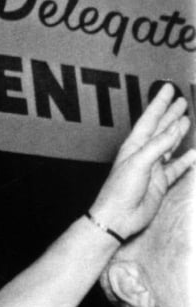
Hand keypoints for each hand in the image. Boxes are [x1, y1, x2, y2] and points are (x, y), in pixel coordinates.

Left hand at [90, 83, 194, 239]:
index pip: (149, 119)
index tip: (168, 89)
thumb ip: (158, 145)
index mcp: (134, 146)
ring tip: (186, 119)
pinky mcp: (161, 182)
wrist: (118, 217)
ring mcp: (153, 168)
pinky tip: (193, 153)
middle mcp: (143, 154)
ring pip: (169, 145)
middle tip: (181, 100)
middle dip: (170, 114)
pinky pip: (176, 167)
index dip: (159, 104)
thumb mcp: (139, 162)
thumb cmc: (120, 190)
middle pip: (160, 129)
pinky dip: (185, 160)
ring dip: (177, 132)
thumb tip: (175, 127)